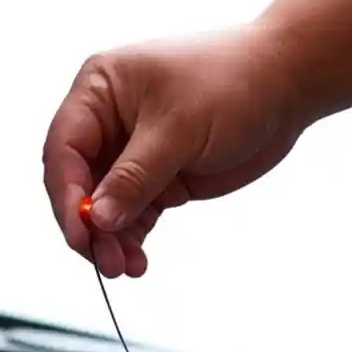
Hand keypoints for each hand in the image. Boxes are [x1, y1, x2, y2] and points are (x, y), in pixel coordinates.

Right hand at [41, 24, 312, 277]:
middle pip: (77, 184)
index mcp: (98, 91)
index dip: (66, 194)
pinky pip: (131, 216)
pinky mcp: (156, 178)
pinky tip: (138, 261)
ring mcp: (130, 153)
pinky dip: (131, 240)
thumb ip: (134, 177)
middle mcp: (106, 122)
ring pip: (103, 207)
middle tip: (105, 261)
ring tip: (126, 268)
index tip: (79, 232)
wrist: (287, 83)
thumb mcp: (178, 129)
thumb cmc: (232, 82)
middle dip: (88, 225)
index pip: (64, 149)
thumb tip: (98, 220)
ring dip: (110, 240)